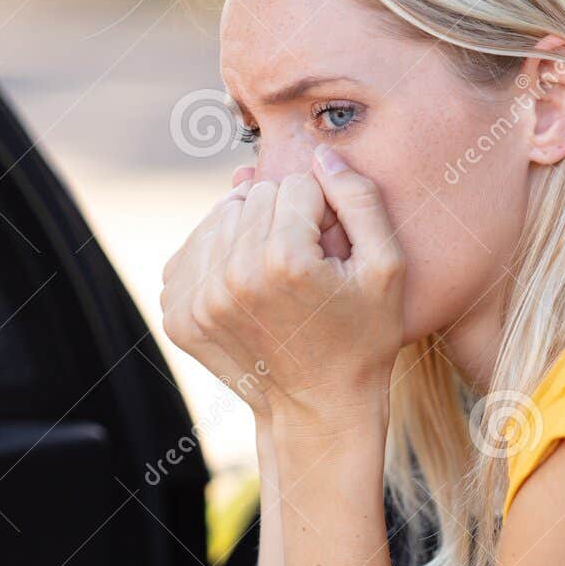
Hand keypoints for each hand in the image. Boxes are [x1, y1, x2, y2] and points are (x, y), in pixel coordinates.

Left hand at [160, 147, 404, 431]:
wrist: (319, 411)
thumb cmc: (362, 340)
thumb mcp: (387, 269)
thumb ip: (361, 199)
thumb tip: (321, 155)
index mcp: (284, 260)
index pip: (298, 184)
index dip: (324, 213)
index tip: (332, 254)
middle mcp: (232, 277)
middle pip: (256, 197)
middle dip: (285, 221)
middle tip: (306, 270)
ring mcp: (197, 299)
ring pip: (221, 218)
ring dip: (249, 235)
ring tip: (276, 278)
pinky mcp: (177, 314)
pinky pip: (194, 251)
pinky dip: (218, 260)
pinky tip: (246, 289)